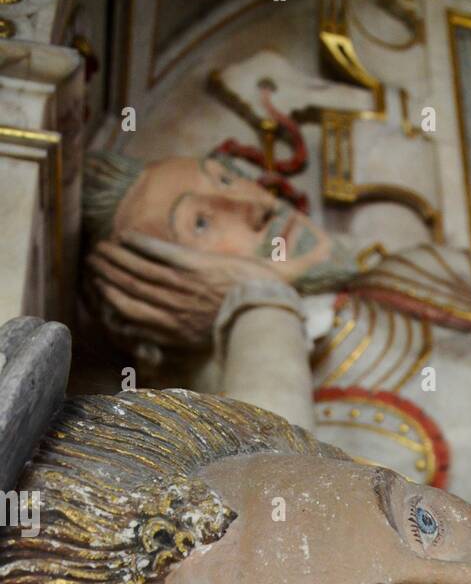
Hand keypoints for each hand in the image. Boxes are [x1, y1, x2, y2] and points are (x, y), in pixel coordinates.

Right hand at [85, 232, 292, 350]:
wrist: (266, 309)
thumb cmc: (239, 326)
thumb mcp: (206, 342)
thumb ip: (178, 339)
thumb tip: (153, 347)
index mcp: (175, 328)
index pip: (133, 312)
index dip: (111, 298)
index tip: (98, 288)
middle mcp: (174, 306)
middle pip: (131, 287)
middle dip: (108, 274)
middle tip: (92, 262)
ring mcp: (183, 285)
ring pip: (141, 269)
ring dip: (118, 257)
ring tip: (102, 248)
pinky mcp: (194, 265)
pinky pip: (160, 252)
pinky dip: (141, 244)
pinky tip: (126, 236)